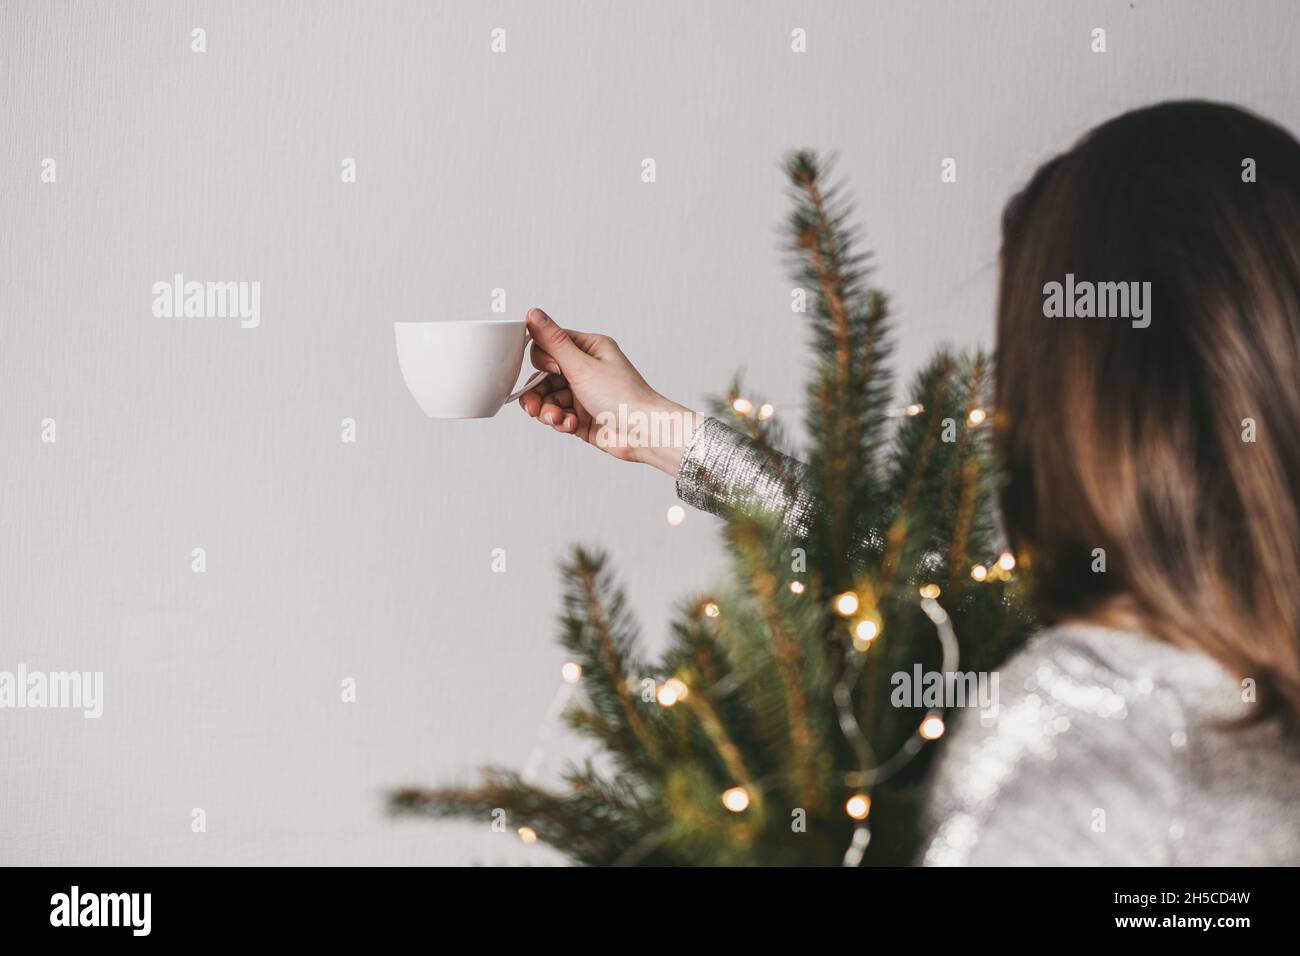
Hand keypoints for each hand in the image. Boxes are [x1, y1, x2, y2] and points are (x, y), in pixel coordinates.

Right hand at [518, 308, 697, 475]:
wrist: (642, 433)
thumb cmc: (624, 397)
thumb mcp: (582, 366)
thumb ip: (554, 342)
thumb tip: (534, 314)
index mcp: (589, 349)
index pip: (550, 345)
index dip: (542, 360)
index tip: (550, 371)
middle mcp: (586, 369)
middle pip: (544, 375)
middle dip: (538, 392)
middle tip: (536, 405)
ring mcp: (583, 394)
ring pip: (548, 398)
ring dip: (547, 410)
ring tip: (556, 418)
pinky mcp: (581, 416)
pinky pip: (557, 416)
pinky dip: (560, 421)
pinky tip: (571, 424)